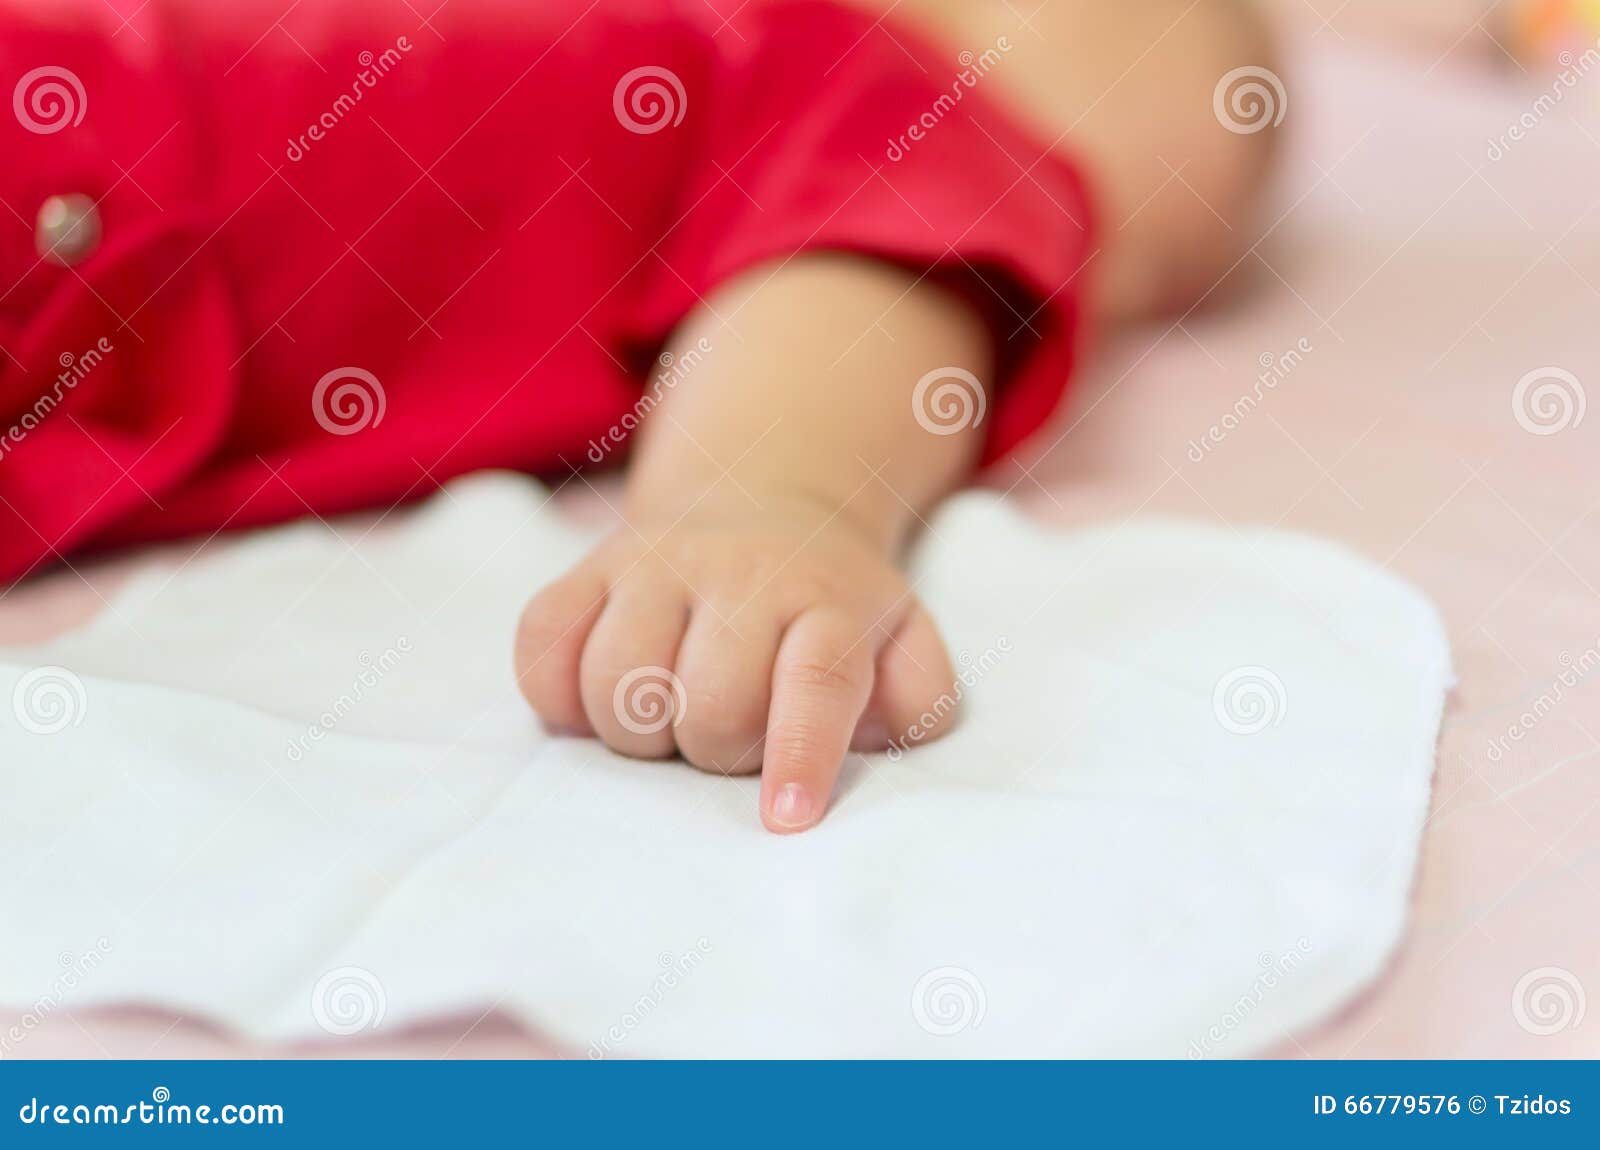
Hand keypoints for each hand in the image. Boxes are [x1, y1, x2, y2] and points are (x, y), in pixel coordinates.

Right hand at [513, 490, 955, 832]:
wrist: (763, 497)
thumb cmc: (830, 605)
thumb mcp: (901, 636)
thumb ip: (916, 694)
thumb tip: (878, 738)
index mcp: (826, 601)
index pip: (816, 676)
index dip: (800, 752)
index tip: (786, 819)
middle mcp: (741, 573)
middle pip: (710, 701)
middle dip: (717, 751)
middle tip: (730, 737)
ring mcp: (656, 564)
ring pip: (618, 679)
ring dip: (638, 732)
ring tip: (670, 718)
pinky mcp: (588, 566)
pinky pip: (542, 643)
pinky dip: (558, 692)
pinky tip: (598, 696)